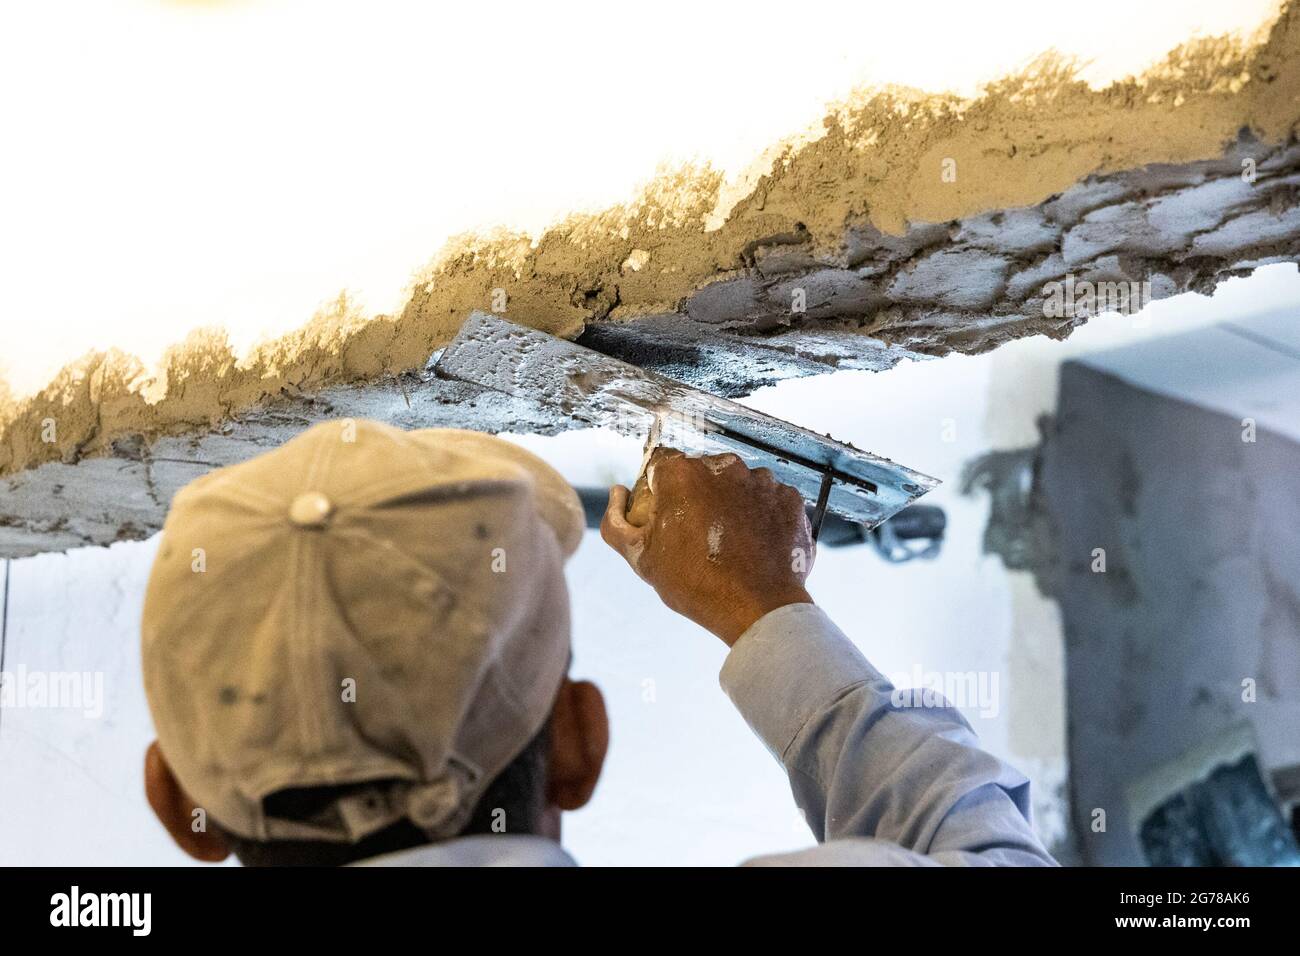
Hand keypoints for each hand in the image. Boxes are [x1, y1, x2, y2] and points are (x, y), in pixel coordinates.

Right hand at [601, 448, 814, 644]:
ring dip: (730, 505)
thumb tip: (618, 494)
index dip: (659, 490)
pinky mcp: (789, 498)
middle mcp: (724, 466)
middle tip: (697, 537)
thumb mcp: (640, 558)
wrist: (757, 608)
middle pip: (701, 473)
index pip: (661, 465)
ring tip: (730, 544)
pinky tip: (754, 545)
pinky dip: (761, 516)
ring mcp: (761, 480)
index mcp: (682, 473)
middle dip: (696, 497)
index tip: (665, 517)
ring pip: (736, 485)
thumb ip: (616, 521)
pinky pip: (767, 500)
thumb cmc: (695, 584)